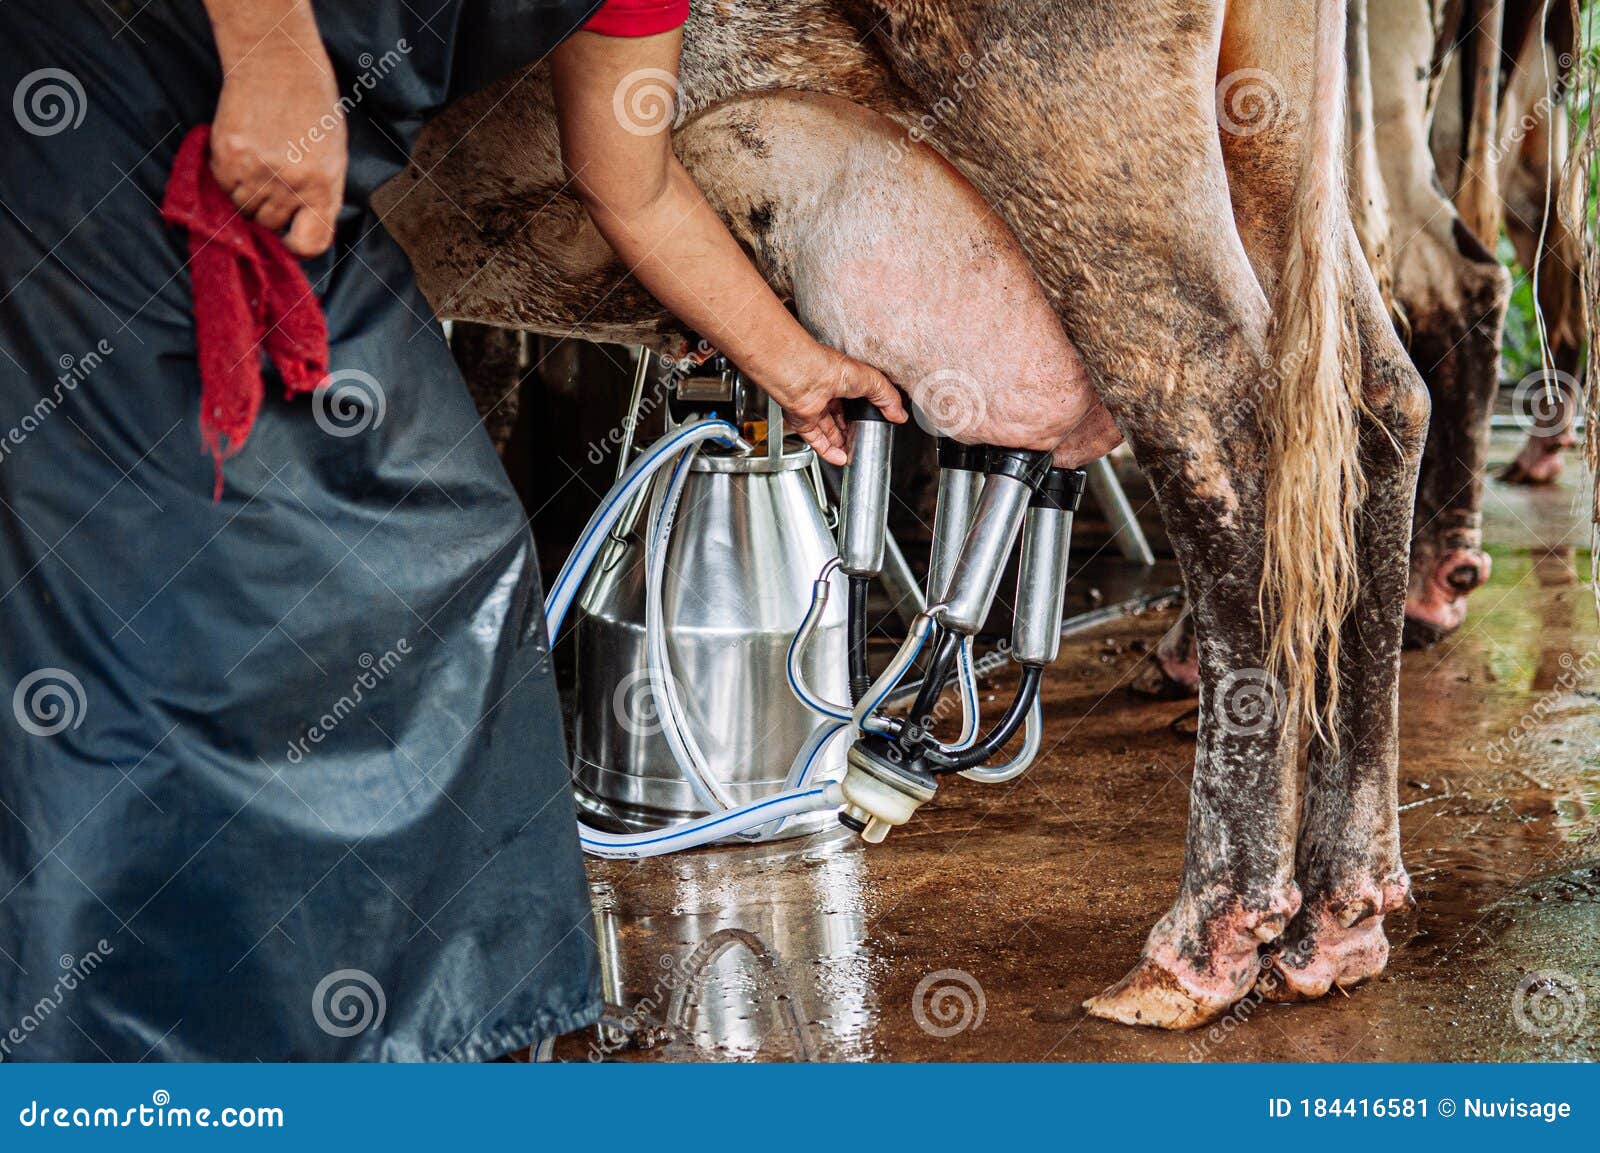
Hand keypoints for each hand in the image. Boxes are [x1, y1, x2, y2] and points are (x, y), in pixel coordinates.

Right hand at [209, 38, 344, 256]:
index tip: (290, 237)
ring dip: (247, 194)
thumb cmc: (313, 111)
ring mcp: (255, 169)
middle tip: (272, 183)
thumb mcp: (333, 158)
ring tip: (258, 165)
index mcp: (322, 185)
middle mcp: (289, 183)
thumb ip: (320, 196)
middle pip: (268, 224)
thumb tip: (301, 232)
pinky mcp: (227, 154)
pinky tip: (241, 152)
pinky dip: (227, 176)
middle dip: (270, 212)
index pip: (310, 243)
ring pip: (242, 207)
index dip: (297, 246)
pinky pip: (221, 185)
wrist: (280, 64)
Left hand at [756, 341, 906, 465]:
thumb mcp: (872, 380)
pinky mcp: (802, 422)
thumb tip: (899, 415)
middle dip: (851, 431)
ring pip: (828, 431)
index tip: (876, 423)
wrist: (804, 377)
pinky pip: (816, 440)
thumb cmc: (830, 368)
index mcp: (842, 379)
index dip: (865, 411)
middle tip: (864, 442)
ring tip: (854, 455)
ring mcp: (813, 408)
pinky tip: (841, 459)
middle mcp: (826, 393)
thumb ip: (887, 397)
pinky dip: (828, 452)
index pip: (855, 398)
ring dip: (841, 444)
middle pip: (840, 417)